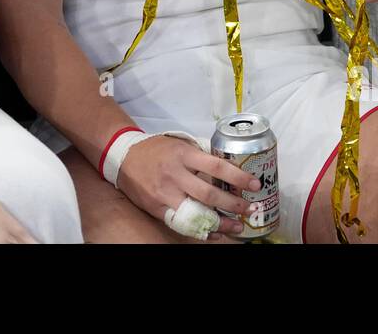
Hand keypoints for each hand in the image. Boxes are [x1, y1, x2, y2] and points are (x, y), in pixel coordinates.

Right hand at [115, 135, 258, 237]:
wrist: (123, 156)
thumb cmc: (156, 149)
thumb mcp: (180, 144)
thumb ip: (201, 155)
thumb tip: (230, 168)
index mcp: (183, 154)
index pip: (217, 167)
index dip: (238, 177)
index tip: (255, 184)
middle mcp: (175, 174)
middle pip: (209, 194)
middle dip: (233, 204)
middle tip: (250, 209)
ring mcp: (165, 193)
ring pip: (197, 212)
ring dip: (220, 222)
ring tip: (236, 226)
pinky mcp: (157, 208)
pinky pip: (182, 222)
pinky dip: (199, 229)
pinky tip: (213, 233)